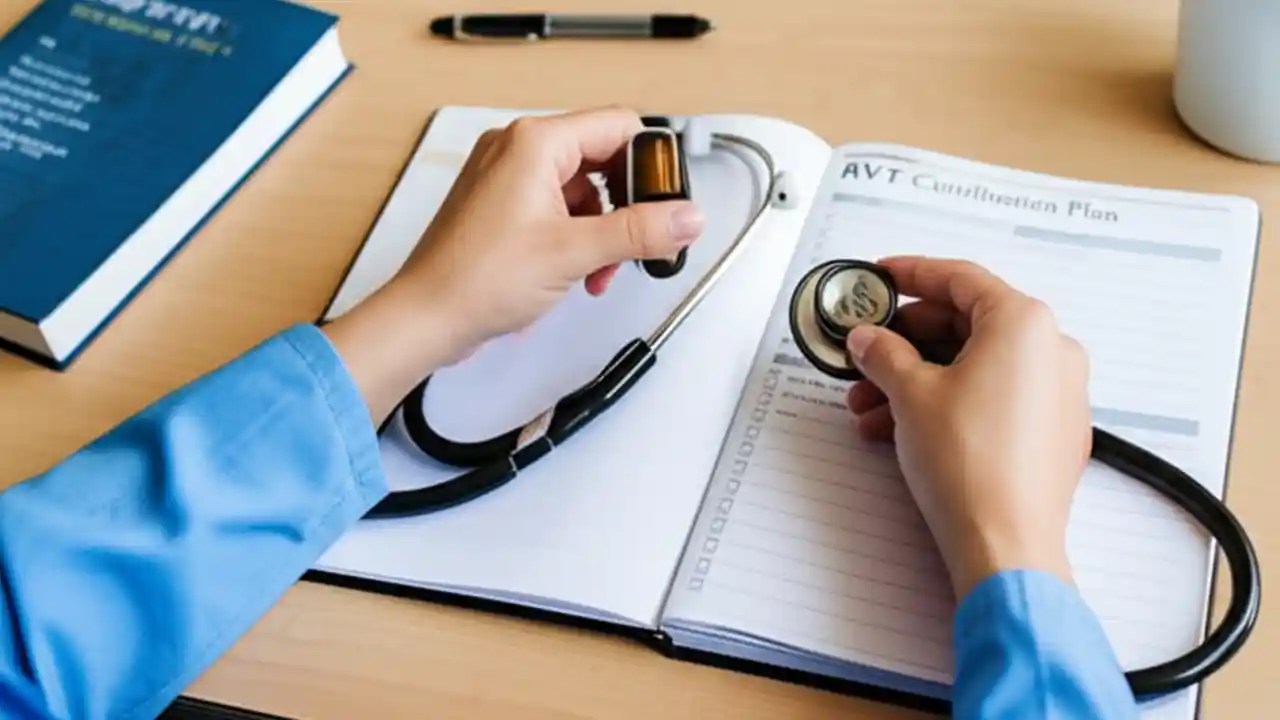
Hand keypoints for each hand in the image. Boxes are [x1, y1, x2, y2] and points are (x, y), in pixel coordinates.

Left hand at [323, 107, 704, 421]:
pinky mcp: (502, 207)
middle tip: (638, 241)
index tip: (665, 204)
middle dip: (626, 206)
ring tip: (600, 269)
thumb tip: (686, 217)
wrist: (427, 318)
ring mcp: (507, 178)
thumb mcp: (574, 253)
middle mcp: (518, 150)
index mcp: (535, 143)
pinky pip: (557, 209)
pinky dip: (577, 238)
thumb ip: (639, 232)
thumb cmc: (475, 279)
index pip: (619, 126)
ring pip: (583, 190)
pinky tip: (579, 273)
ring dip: (603, 230)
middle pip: (603, 158)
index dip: (650, 166)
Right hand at [842, 257, 1090, 598]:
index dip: (912, 274)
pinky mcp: (1051, 434)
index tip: (882, 277)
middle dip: (906, 342)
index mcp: (1025, 324)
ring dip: (916, 379)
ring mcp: (1057, 395)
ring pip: (974, 368)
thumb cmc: (970, 465)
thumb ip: (884, 353)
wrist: (1005, 544)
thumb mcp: (909, 393)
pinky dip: (947, 403)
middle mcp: (1052, 351)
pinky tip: (900, 428)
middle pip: (966, 325)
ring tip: (869, 406)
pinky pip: (992, 399)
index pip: (960, 279)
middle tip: (865, 351)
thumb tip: (869, 338)